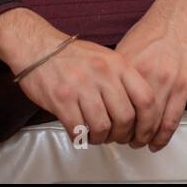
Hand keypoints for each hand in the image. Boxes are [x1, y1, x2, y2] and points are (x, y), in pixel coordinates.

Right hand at [0, 7, 157, 146]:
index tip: (143, 134)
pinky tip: (79, 133)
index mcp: (118, 64)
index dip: (148, 123)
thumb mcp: (106, 58)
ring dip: (101, 139)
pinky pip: (78, 129)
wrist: (38, 47)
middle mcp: (103, 74)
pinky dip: (81, 138)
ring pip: (102, 127)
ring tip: (97, 136)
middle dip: (123, 135)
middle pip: (126, 118)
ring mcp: (81, 86)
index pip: (145, 98)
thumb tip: (139, 112)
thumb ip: (123, 80)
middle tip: (117, 138)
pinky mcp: (61, 99)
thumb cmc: (72, 56)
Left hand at [113, 0, 186, 151]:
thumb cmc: (150, 33)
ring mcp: (165, 83)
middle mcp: (144, 77)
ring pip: (151, 124)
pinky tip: (156, 144)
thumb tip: (99, 96)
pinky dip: (163, 137)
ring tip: (137, 143)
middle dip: (124, 135)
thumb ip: (114, 74)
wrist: (177, 19)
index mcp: (125, 68)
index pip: (111, 105)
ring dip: (143, 139)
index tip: (104, 129)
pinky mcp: (183, 87)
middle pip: (130, 118)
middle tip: (120, 140)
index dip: (106, 122)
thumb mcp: (124, 49)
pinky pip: (172, 120)